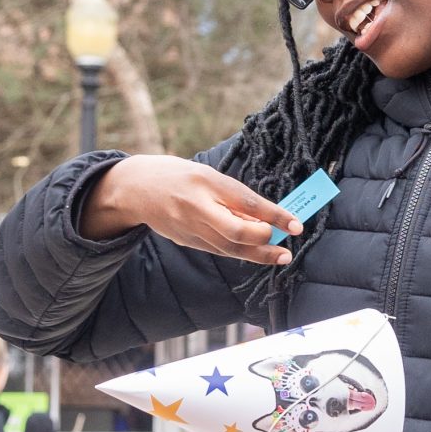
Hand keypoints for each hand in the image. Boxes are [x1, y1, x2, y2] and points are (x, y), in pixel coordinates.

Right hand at [80, 154, 301, 266]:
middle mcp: (197, 206)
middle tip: (286, 247)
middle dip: (264, 241)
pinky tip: (257, 253)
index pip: (246, 202)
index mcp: (205, 181)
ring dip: (257, 254)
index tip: (296, 224)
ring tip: (280, 255)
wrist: (134, 189)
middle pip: (235, 232)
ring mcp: (189, 227)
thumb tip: (268, 216)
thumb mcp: (207, 175)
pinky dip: (239, 253)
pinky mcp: (186, 240)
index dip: (274, 215)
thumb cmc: (177, 175)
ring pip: (228, 248)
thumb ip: (234, 196)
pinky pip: (217, 250)